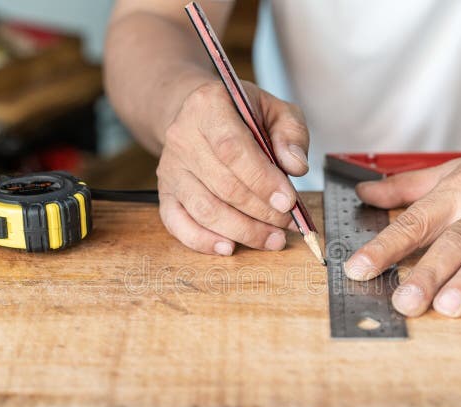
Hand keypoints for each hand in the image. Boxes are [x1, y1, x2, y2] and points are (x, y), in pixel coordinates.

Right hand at [156, 79, 308, 255]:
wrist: (199, 117)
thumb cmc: (243, 115)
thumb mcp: (275, 110)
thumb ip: (291, 134)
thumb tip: (296, 166)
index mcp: (208, 106)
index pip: (233, 148)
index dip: (262, 180)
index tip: (288, 201)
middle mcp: (182, 136)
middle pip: (223, 184)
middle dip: (261, 211)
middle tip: (288, 223)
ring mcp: (171, 168)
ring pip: (204, 209)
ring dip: (242, 231)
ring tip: (272, 239)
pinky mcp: (165, 193)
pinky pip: (178, 223)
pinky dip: (203, 241)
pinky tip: (229, 247)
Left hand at [344, 147, 460, 316]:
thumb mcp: (453, 172)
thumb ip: (406, 187)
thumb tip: (363, 194)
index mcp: (458, 191)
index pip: (415, 221)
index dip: (385, 246)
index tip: (357, 269)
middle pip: (455, 240)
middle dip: (428, 273)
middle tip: (404, 302)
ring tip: (449, 307)